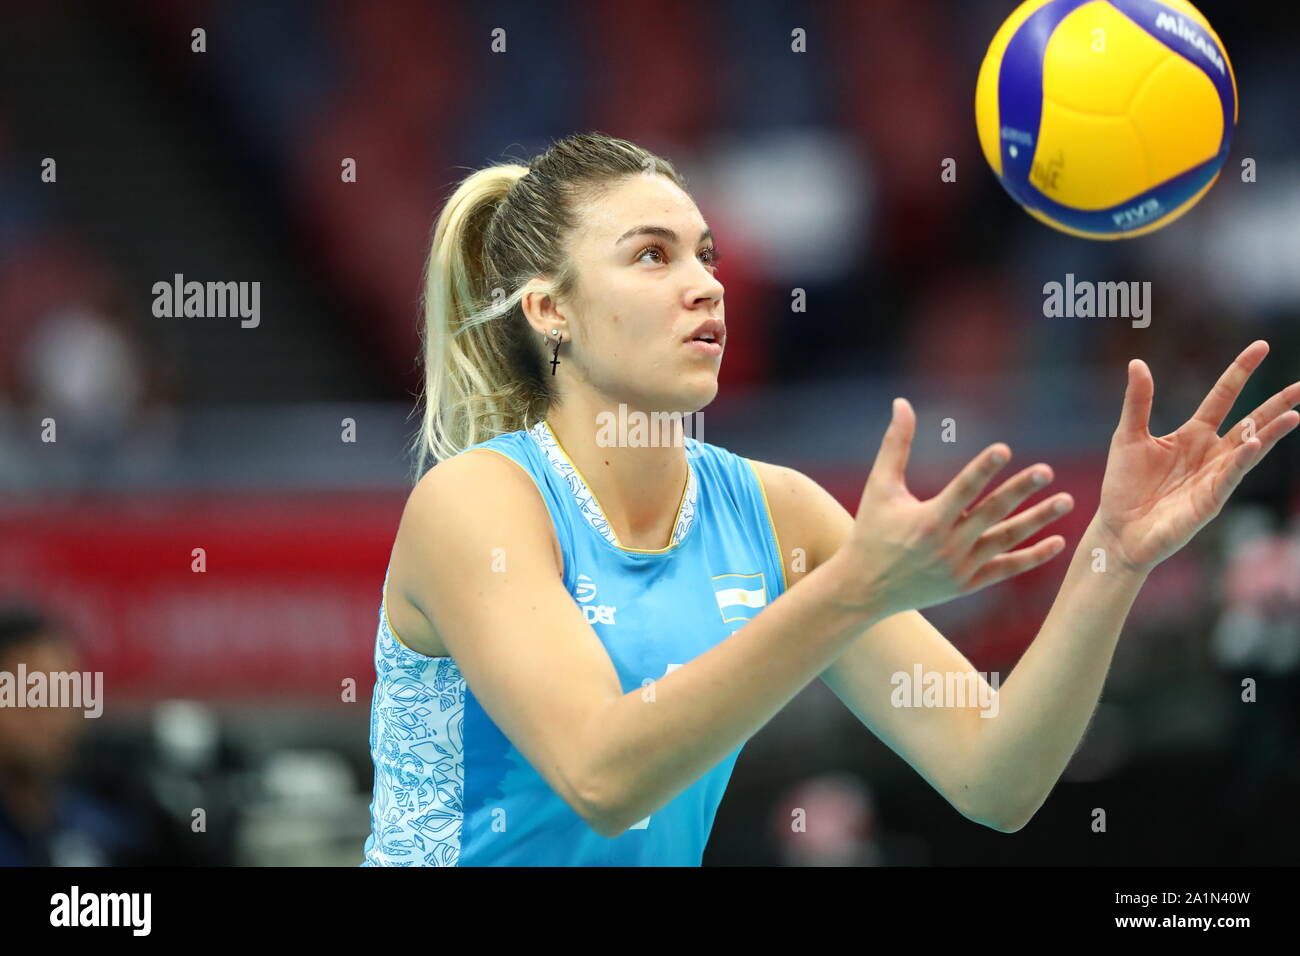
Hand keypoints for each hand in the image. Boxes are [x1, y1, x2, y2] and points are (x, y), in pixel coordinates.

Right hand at [837, 397, 1072, 616]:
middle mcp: (947, 545)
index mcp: (927, 520)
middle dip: (1019, 491)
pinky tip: (1058, 541)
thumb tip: (902, 402)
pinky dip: (1032, 557)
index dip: (983, 468)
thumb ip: (895, 444)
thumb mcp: (879, 486)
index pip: (961, 490)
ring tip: (1066, 500)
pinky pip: (1006, 569)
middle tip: (1046, 471)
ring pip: (1006, 540)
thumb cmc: (870, 531)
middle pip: (991, 513)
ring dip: (1038, 521)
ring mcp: (960, 568)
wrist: (864, 588)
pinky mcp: (966, 585)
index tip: (1004, 449)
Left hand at [1092, 340, 1299, 574]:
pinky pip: (1229, 476)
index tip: (1261, 346)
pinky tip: (1255, 444)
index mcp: (1192, 434)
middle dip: (1276, 404)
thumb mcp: (1127, 436)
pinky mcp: (1209, 500)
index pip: (1223, 396)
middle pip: (1249, 421)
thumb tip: (1137, 362)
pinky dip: (1242, 460)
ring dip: (1270, 432)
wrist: (1117, 530)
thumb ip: (1138, 402)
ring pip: (1249, 449)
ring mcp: (1214, 476)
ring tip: (1294, 413)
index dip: (1240, 372)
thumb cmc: (1124, 485)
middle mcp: (1210, 453)